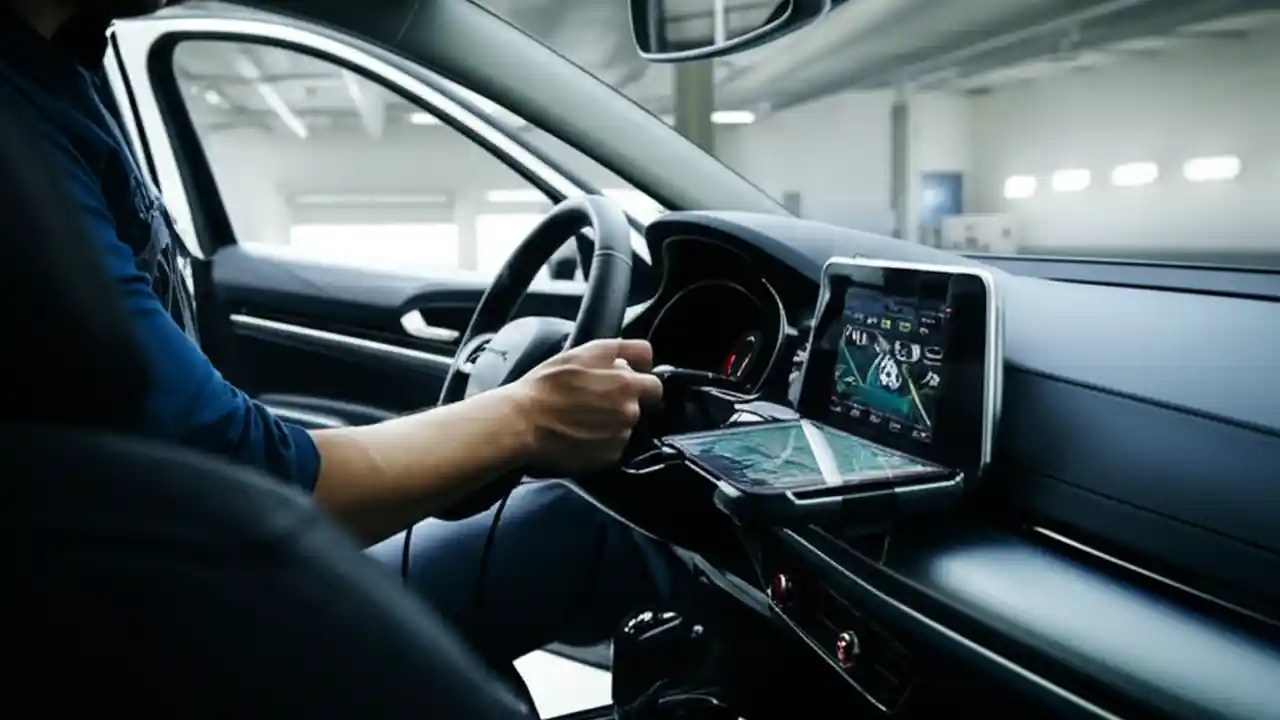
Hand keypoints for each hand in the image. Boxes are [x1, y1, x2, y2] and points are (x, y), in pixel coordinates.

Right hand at [510, 339, 663, 474]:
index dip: (640, 381)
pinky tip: (579, 433)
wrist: (521, 423)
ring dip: (611, 422)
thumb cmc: (547, 386)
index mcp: (626, 385)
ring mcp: (618, 438)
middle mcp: (628, 413)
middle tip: (592, 399)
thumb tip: (642, 359)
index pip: (655, 384)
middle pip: (638, 406)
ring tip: (580, 417)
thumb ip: (622, 350)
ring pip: (625, 426)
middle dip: (622, 401)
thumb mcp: (584, 352)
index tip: (624, 382)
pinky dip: (600, 442)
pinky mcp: (606, 458)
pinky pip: (612, 446)